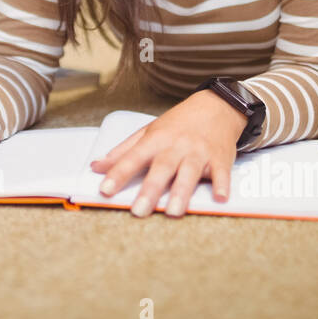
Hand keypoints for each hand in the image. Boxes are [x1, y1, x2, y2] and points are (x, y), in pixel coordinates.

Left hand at [89, 91, 246, 217]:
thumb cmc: (178, 123)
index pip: (133, 157)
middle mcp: (177, 146)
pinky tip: (220, 199)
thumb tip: (96, 167)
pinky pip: (221, 173)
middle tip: (138, 211)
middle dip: (149, 190)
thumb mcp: (148, 132)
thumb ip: (123, 151)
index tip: (105, 189)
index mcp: (156, 139)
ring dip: (181, 192)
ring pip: (189, 172)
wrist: (216, 107)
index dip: (118, 173)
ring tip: (173, 212)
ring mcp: (199, 152)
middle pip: (161, 168)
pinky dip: (222, 185)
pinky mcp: (220, 159)